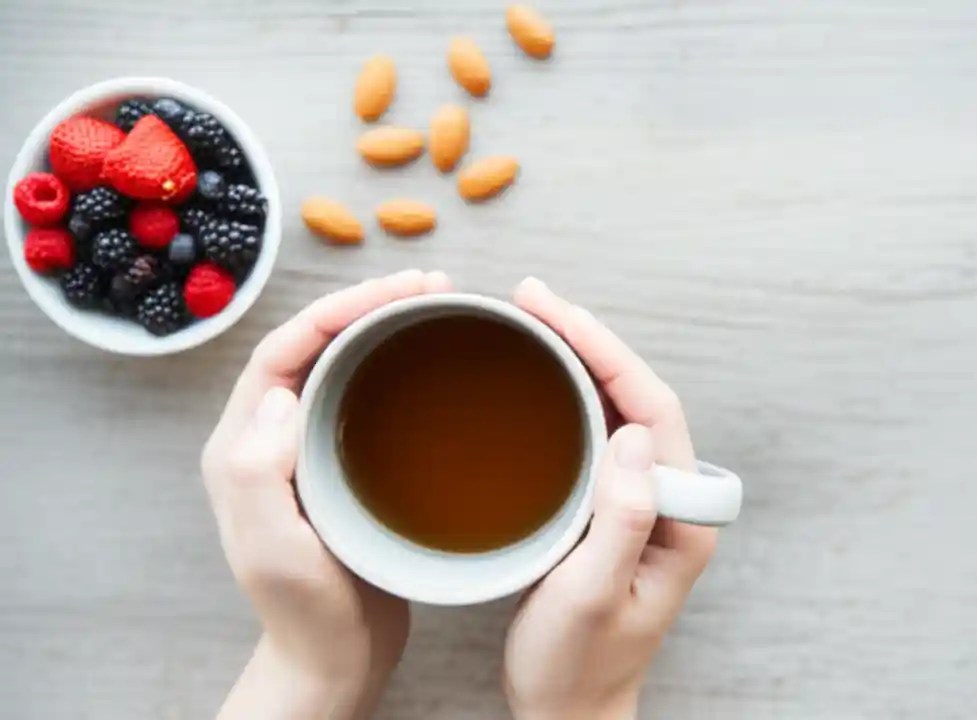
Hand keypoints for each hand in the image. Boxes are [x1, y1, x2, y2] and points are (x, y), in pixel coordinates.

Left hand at [202, 269, 452, 718]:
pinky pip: (368, 396)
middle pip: (315, 344)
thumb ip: (259, 471)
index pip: (284, 350)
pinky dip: (401, 366)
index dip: (338, 309)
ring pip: (344, 364)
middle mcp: (271, 437)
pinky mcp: (345, 464)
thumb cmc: (305, 612)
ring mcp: (308, 449)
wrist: (335, 659)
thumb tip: (280, 392)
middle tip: (430, 284)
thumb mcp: (273, 548)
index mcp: (244, 445)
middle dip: (369, 303)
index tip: (398, 288)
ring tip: (438, 305)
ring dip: (386, 327)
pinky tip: (438, 362)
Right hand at [503, 278, 719, 719]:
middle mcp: (671, 500)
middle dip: (588, 338)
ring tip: (532, 321)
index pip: (652, 407)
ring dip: (579, 360)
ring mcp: (644, 503)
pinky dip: (568, 396)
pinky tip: (538, 380)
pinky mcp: (615, 511)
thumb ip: (619, 519)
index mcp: (679, 516)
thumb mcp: (591, 596)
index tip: (552, 311)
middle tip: (531, 298)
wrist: (571, 712)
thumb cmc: (577, 666)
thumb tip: (627, 433)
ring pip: (618, 408)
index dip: (605, 348)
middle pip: (638, 395)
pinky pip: (598, 435)